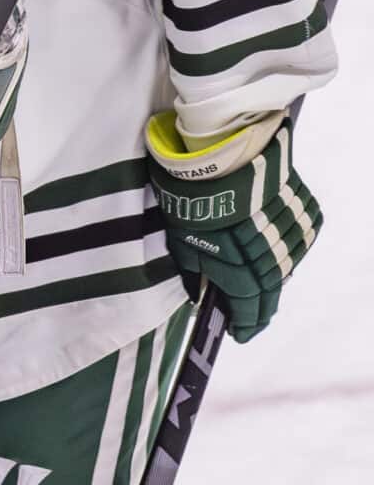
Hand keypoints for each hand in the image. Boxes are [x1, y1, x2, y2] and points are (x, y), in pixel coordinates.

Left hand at [147, 109, 320, 340]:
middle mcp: (270, 253)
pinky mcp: (302, 210)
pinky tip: (276, 252)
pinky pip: (300, 238)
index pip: (248, 304)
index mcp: (239, 263)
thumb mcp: (181, 237)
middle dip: (260, 308)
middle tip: (250, 319)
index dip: (245, 323)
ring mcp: (290, 231)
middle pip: (271, 290)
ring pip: (287, 266)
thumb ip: (193, 270)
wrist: (221, 150)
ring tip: (259, 289)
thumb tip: (196, 294)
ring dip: (273, 279)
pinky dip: (289, 249)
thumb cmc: (192, 195)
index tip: (239, 334)